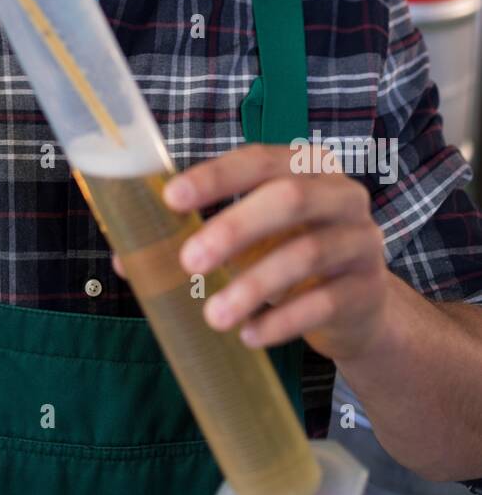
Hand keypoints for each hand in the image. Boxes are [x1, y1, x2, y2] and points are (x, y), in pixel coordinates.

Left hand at [111, 143, 389, 361]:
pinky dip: (282, 320)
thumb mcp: (252, 238)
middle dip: (234, 227)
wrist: (359, 308)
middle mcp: (340, 195)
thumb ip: (199, 238)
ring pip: (308, 254)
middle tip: (189, 261)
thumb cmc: (290, 256)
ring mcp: (361, 241)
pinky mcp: (369, 290)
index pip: (258, 160)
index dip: (215, 177)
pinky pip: (324, 303)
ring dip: (254, 285)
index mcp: (306, 166)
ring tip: (214, 316)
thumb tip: (127, 261)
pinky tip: (250, 334)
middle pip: (289, 198)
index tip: (171, 198)